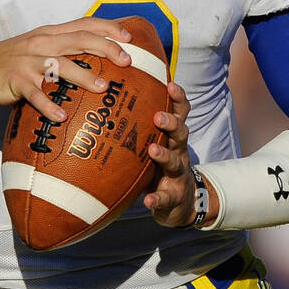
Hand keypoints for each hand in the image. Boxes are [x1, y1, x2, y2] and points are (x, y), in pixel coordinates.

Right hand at [0, 17, 131, 122]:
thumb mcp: (38, 47)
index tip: (129, 38)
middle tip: (127, 61)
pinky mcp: (15, 80)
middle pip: (80, 40)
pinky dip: (49, 105)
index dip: (108, 28)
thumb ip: (62, 49)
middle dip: (107, 48)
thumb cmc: (11, 61)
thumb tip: (96, 61)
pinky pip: (34, 94)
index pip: (84, 24)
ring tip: (103, 88)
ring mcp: (28, 61)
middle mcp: (42, 43)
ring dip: (84, 76)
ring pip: (60, 65)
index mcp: (50, 33)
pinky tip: (62, 117)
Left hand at [144, 82, 215, 227]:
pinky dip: (157, 198)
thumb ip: (139, 128)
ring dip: (165, 155)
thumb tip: (107, 102)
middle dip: (171, 123)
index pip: (179, 113)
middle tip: (158, 116)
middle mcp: (179, 152)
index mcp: (172, 138)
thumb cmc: (160, 167)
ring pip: (176, 162)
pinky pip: (166, 197)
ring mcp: (178, 175)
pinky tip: (148, 200)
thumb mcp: (155, 145)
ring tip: (153, 150)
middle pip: (181, 133)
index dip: (178, 99)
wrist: (181, 203)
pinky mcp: (173, 197)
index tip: (170, 84)